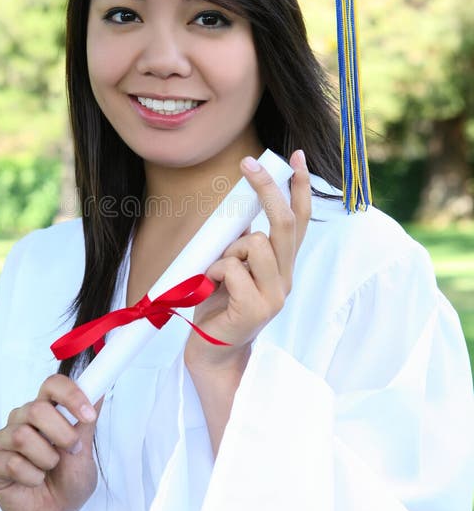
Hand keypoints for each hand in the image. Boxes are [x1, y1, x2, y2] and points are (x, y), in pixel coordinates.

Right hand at [0, 374, 100, 510]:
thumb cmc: (69, 482)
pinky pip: (12, 463)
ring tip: (50, 470)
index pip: (53, 385)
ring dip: (46, 459)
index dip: (71, 395)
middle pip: (36, 408)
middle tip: (72, 451)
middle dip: (62, 433)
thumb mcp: (85, 454)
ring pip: (23, 436)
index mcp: (47, 410)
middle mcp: (23, 419)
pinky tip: (34, 482)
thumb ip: (86, 424)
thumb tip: (99, 392)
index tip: (88, 415)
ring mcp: (5, 439)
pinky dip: (32, 477)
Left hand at [186, 150, 310, 368]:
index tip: (296, 156)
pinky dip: (215, 271)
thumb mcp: (232, 267)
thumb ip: (243, 244)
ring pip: (256, 243)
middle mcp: (285, 278)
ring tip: (217, 272)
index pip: (300, 220)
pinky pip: (234, 268)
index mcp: (282, 266)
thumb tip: (244, 214)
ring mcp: (275, 295)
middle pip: (285, 223)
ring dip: (229, 249)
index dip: (299, 187)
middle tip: (247, 164)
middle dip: (267, 189)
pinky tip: (210, 289)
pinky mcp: (257, 309)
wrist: (211, 354)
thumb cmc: (218, 307)